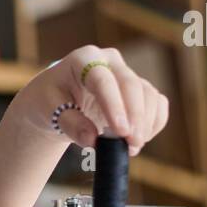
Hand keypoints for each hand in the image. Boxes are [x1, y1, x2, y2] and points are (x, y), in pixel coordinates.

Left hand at [14, 45, 168, 156]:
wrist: (56, 103)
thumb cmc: (49, 101)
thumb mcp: (49, 110)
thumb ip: (69, 123)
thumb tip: (92, 140)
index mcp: (84, 58)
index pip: (103, 80)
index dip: (114, 105)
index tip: (121, 131)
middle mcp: (110, 62)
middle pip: (131, 86)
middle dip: (135, 118)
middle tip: (132, 144)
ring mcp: (127, 74)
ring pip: (148, 95)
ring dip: (145, 124)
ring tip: (131, 147)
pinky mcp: (140, 90)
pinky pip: (157, 104)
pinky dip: (153, 124)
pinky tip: (140, 139)